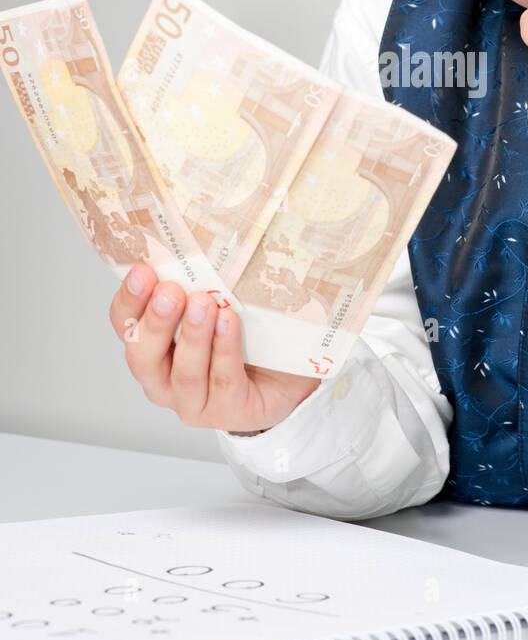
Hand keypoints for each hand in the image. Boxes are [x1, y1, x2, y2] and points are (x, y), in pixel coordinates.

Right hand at [109, 264, 319, 432]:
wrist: (291, 371)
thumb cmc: (248, 332)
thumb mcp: (220, 297)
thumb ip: (202, 277)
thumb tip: (199, 227)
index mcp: (152, 347)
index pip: (124, 325)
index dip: (129, 300)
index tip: (142, 270)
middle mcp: (164, 378)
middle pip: (143, 355)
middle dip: (155, 321)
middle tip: (170, 290)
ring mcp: (194, 401)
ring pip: (184, 373)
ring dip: (192, 336)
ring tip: (204, 303)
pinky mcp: (228, 412)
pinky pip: (223, 381)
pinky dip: (225, 350)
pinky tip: (229, 323)